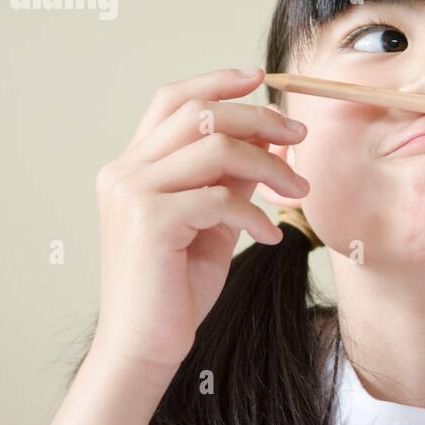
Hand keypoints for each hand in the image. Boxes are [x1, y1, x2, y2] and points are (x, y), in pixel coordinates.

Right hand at [93, 67, 309, 372]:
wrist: (143, 347)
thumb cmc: (175, 289)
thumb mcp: (212, 222)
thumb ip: (231, 179)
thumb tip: (269, 140)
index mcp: (132, 166)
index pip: (173, 100)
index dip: (218, 81)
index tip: (261, 77)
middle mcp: (124, 171)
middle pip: (199, 112)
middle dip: (258, 117)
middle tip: (299, 135)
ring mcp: (132, 193)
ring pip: (216, 148)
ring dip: (269, 166)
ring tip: (297, 191)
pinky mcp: (150, 221)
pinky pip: (221, 198)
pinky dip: (256, 214)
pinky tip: (270, 238)